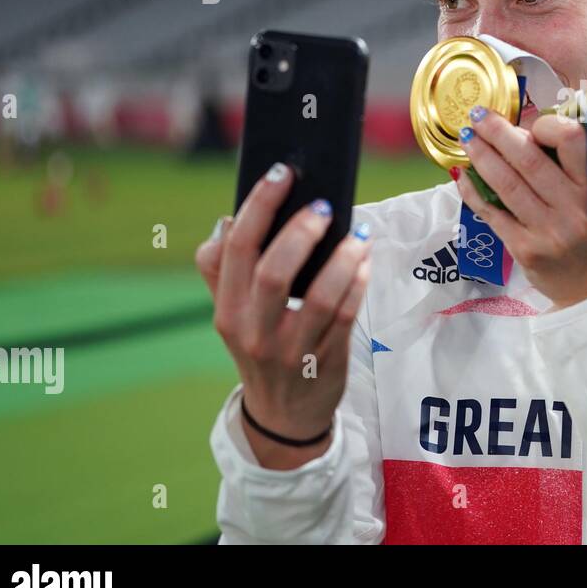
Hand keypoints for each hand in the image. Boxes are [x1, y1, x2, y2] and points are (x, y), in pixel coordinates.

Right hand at [195, 163, 371, 468]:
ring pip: (318, 297)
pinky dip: (357, 285)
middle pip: (272, 272)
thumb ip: (221, 270)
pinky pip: (345, 317)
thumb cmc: (260, 345)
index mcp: (226, 309)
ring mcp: (289, 350)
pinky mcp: (324, 362)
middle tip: (323, 204)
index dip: (258, 206)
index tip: (282, 172)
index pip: (235, 249)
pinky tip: (365, 262)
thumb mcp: (230, 314)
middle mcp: (251, 330)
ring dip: (342, 259)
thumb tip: (225, 222)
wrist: (281, 415)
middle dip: (300, 232)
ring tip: (358, 234)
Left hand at [455, 107, 586, 308]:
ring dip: (481, 156)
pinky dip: (474, 192)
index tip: (531, 123)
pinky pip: (493, 214)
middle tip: (479, 115)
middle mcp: (574, 209)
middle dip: (498, 132)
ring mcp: (548, 231)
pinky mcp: (525, 250)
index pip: (571, 140)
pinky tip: (462, 176)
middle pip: (528, 159)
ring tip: (467, 137)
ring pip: (506, 184)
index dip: (545, 125)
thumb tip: (529, 131)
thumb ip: (576, 167)